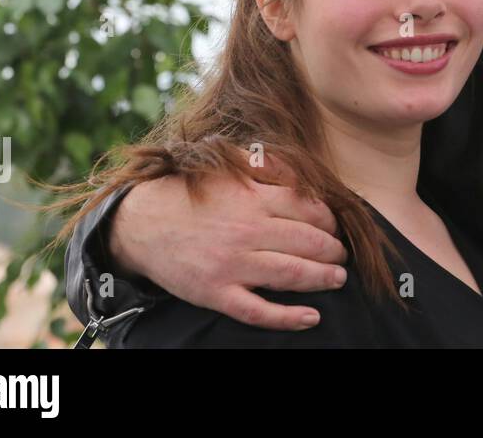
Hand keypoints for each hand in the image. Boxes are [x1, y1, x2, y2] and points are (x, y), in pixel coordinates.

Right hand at [107, 158, 347, 330]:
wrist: (140, 224)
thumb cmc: (189, 193)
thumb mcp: (226, 168)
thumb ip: (264, 165)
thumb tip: (298, 168)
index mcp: (253, 198)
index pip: (309, 209)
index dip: (330, 220)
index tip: (336, 227)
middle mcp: (247, 231)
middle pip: (307, 242)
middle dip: (333, 251)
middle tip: (342, 256)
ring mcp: (231, 265)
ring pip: (290, 274)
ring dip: (322, 278)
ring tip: (338, 279)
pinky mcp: (215, 293)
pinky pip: (258, 310)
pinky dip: (288, 317)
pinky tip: (311, 317)